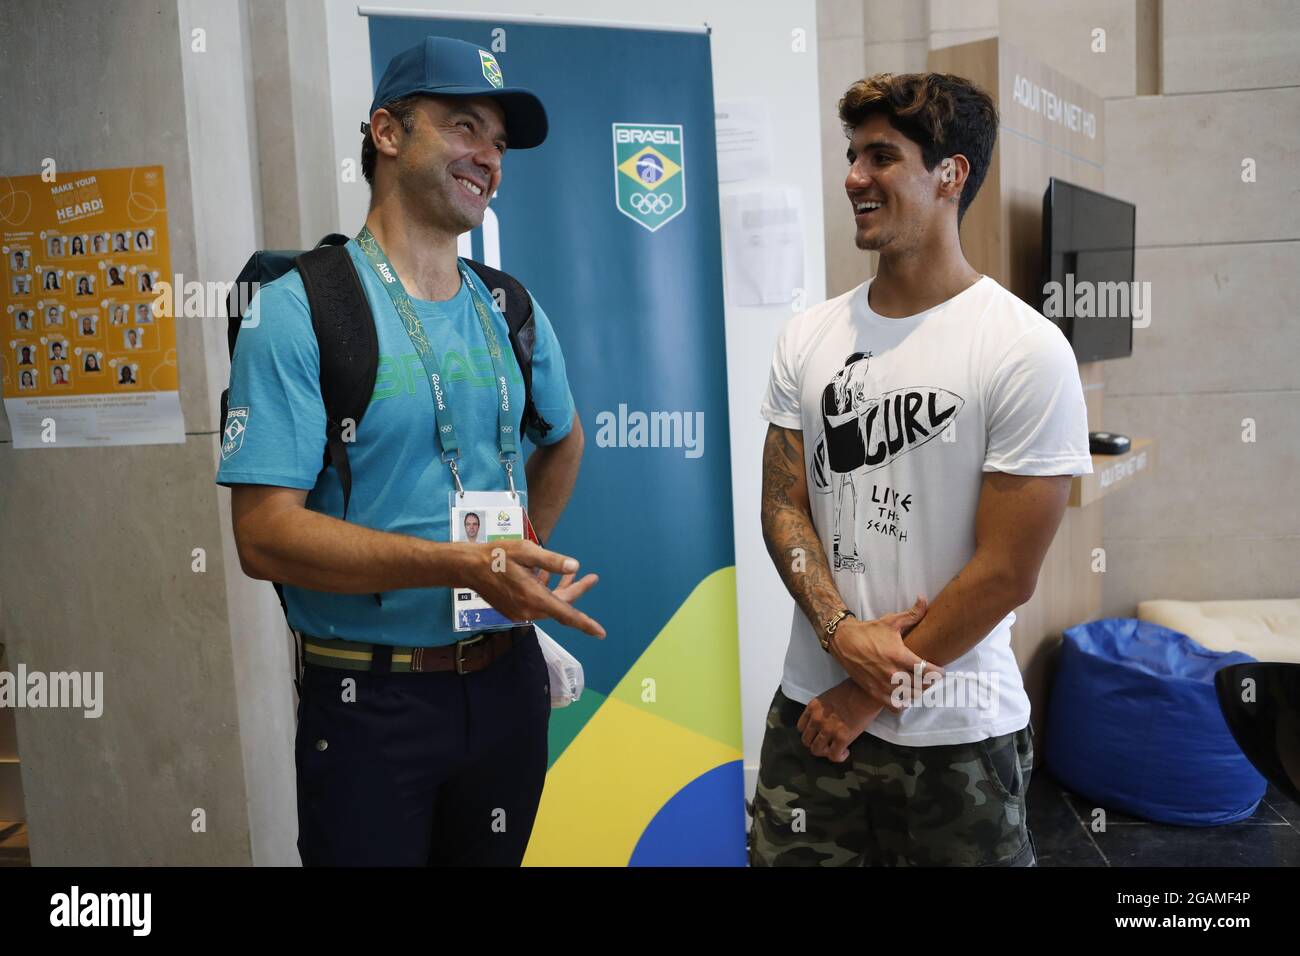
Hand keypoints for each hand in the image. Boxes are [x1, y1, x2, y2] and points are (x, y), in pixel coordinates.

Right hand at [463, 539, 604, 637]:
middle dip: (575, 591)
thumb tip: (574, 565)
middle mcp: (528, 610)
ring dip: (559, 589)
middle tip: (591, 577)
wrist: (468, 567)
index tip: (601, 633)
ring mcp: (520, 612)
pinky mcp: (513, 610)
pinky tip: (544, 575)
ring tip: (569, 572)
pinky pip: (536, 603)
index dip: (585, 624)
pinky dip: (544, 591)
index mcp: (534, 597)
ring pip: (549, 604)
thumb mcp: (527, 551)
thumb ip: (552, 560)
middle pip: (560, 606)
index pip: (566, 615)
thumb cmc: (497, 556)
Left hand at [797, 680, 881, 762]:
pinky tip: (845, 752)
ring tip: (834, 749)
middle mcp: (817, 719)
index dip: (809, 733)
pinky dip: (839, 757)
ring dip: (825, 752)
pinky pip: (833, 755)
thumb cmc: (852, 690)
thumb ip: (821, 710)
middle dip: (815, 743)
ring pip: (816, 750)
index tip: (816, 735)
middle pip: (806, 740)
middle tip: (826, 744)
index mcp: (813, 707)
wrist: (866, 691)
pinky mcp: (842, 738)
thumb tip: (824, 722)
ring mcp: (828, 729)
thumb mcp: (828, 697)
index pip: (801, 727)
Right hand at [828, 596, 940, 710]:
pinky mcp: (874, 691)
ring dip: (918, 692)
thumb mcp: (891, 621)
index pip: (927, 671)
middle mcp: (892, 672)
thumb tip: (924, 599)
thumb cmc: (869, 631)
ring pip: (910, 697)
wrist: (844, 641)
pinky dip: (903, 703)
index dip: (938, 673)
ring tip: (918, 685)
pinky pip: (895, 705)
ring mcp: (882, 684)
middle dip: (930, 682)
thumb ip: (912, 613)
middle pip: (922, 686)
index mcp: (899, 655)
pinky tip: (905, 695)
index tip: (941, 671)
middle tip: (930, 676)